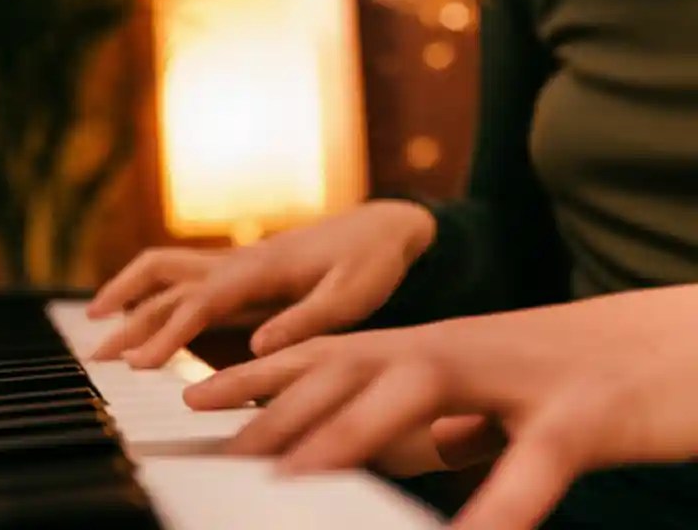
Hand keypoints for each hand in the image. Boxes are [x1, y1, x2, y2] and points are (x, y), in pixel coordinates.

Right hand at [87, 200, 435, 367]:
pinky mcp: (238, 268)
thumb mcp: (353, 296)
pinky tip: (136, 310)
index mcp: (260, 270)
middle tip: (95, 354)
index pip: (199, 302)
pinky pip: (180, 274)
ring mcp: (233, 261)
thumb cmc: (372, 263)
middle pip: (164, 281)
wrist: (383, 227)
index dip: (167, 333)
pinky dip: (148, 289)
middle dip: (127, 315)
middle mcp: (237, 261)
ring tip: (93, 320)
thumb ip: (306, 320)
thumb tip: (258, 345)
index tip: (140, 365)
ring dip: (126, 290)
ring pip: (163, 268)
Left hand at [184, 285, 697, 529]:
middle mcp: (468, 350)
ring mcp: (524, 375)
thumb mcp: (503, 403)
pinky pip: (537, 460)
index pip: (336, 353)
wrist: (688, 344)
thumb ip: (456, 424)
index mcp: (444, 350)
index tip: (196, 399)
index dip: (263, 374)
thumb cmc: (589, 382)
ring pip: (421, 388)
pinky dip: (500, 500)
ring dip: (353, 433)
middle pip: (356, 365)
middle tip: (217, 442)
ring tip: (295, 479)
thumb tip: (413, 451)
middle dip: (280, 402)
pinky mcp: (588, 413)